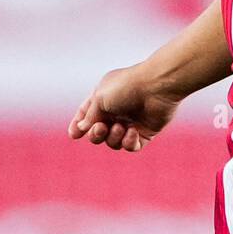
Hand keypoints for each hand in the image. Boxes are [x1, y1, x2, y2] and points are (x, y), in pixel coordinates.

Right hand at [67, 64, 182, 151]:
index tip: (74, 135)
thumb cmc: (127, 87)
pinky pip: (131, 146)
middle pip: (98, 133)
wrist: (158, 86)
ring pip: (113, 142)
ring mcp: (131, 122)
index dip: (78, 126)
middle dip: (96, 135)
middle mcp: (117, 111)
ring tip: (121, 126)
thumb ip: (89, 116)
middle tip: (101, 127)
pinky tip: (133, 131)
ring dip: (113, 138)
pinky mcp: (146, 132)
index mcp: (104, 98)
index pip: (86, 114)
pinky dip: (128, 142)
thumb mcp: (100, 98)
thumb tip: (81, 129)